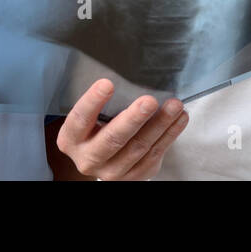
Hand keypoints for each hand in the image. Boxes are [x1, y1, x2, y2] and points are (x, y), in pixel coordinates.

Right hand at [56, 79, 188, 180]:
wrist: (101, 159)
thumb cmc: (95, 128)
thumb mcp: (88, 117)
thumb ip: (99, 103)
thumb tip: (128, 74)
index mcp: (71, 139)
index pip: (81, 119)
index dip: (93, 101)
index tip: (107, 83)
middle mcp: (88, 159)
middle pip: (113, 139)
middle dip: (133, 119)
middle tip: (149, 101)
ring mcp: (111, 171)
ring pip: (139, 147)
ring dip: (160, 125)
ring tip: (174, 105)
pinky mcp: (133, 177)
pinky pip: (154, 155)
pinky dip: (169, 135)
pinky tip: (179, 119)